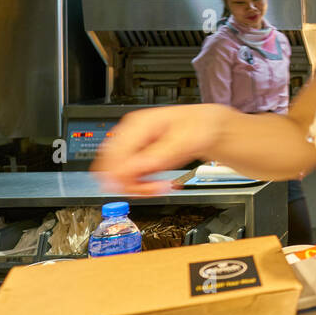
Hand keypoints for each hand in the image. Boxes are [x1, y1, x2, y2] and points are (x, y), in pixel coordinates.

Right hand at [91, 103, 230, 195]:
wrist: (206, 128)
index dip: (122, 176)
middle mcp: (129, 133)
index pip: (114, 154)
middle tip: (154, 189)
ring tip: (159, 187)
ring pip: (115, 174)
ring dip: (135, 186)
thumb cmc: (199, 128)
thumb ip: (159, 155)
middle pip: (109, 165)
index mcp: (138, 124)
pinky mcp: (135, 156)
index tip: (140, 189)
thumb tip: (134, 168)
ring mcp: (130, 144)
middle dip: (129, 183)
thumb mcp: (185, 142)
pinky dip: (139, 185)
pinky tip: (155, 185)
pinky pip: (126, 176)